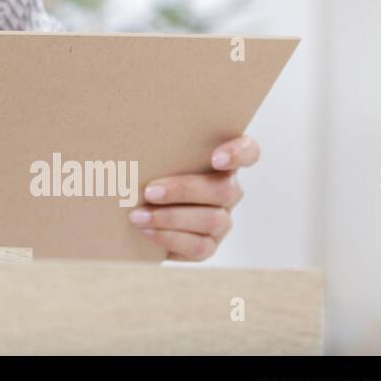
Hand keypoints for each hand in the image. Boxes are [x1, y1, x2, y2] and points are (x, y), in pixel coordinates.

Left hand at [128, 135, 258, 260]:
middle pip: (224, 190)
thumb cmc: (145, 170)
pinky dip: (170, 238)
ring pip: (212, 220)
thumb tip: (132, 133)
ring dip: (170, 218)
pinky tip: (146, 230)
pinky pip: (200, 247)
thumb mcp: (151, 153)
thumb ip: (155, 144)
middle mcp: (228, 189)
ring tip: (137, 216)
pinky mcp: (210, 244)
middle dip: (184, 190)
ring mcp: (222, 219)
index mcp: (221, 160)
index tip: (216, 158)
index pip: (248, 151)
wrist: (134, 206)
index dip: (238, 154)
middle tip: (149, 192)